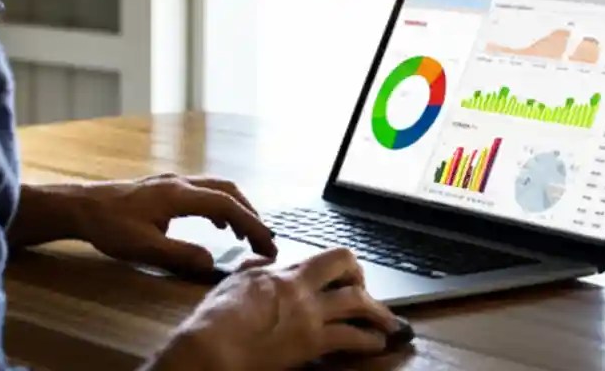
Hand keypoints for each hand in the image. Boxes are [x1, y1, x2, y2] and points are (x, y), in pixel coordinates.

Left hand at [8, 173, 276, 275]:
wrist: (81, 206)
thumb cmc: (109, 226)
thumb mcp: (144, 247)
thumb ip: (180, 254)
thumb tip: (211, 261)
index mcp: (179, 195)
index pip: (227, 205)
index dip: (251, 223)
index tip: (266, 242)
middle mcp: (180, 183)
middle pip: (227, 190)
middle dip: (250, 213)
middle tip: (263, 239)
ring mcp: (171, 183)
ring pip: (215, 188)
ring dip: (235, 208)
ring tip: (245, 234)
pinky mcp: (163, 189)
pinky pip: (202, 192)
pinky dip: (218, 206)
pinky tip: (216, 224)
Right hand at [148, 248, 399, 369]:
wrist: (213, 347)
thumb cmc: (216, 317)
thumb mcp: (234, 282)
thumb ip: (254, 268)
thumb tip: (262, 259)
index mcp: (284, 273)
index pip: (326, 257)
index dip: (344, 266)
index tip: (346, 277)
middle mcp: (303, 289)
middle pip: (347, 268)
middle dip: (362, 280)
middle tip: (367, 296)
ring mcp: (310, 316)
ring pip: (359, 303)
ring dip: (380, 313)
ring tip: (391, 324)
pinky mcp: (313, 343)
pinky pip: (352, 338)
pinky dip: (370, 341)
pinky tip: (378, 344)